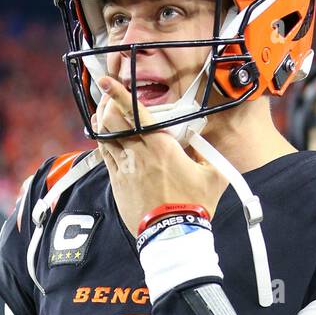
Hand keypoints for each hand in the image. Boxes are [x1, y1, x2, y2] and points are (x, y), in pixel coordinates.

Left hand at [95, 76, 226, 236]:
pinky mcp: (117, 182)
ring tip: (104, 109)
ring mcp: (125, 168)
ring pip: (105, 136)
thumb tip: (200, 140)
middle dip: (108, 103)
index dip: (119, 94)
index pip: (136, 114)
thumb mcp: (212, 175)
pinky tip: (102, 133)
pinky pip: (105, 155)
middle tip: (108, 93)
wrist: (173, 234)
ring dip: (103, 120)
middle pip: (113, 120)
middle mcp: (139, 154)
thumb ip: (207, 153)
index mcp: (162, 147)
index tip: (108, 80)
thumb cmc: (194, 206)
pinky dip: (102, 140)